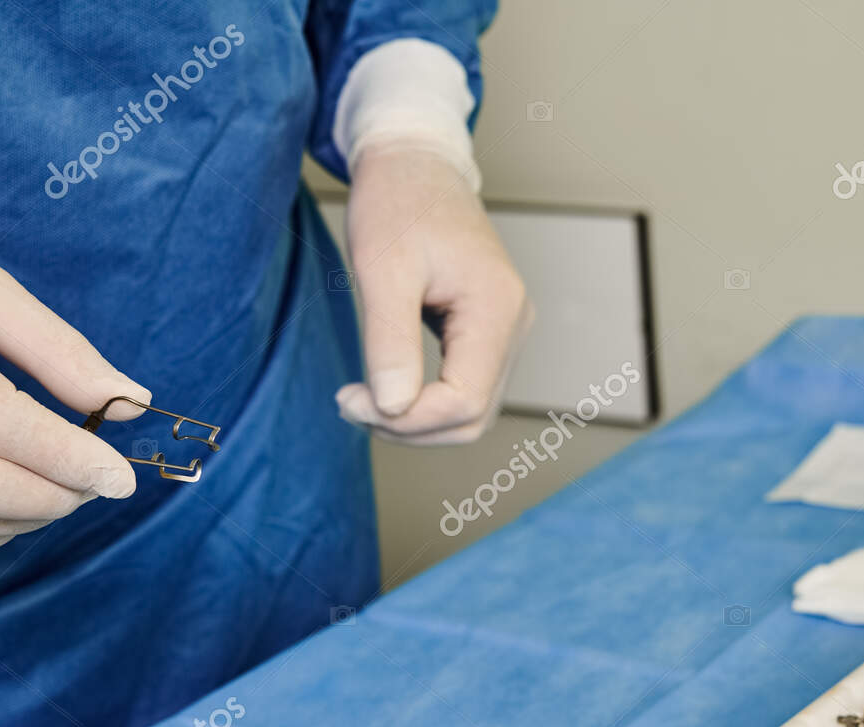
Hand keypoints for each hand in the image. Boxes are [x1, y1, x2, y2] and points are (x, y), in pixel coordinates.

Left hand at [335, 144, 531, 444]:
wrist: (416, 164)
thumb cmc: (398, 203)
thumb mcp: (382, 269)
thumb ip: (389, 343)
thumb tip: (392, 410)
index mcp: (496, 308)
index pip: (463, 402)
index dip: (406, 419)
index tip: (350, 399)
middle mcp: (514, 325)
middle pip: (471, 418)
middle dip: (409, 426)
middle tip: (351, 403)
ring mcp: (506, 331)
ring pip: (470, 412)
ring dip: (415, 420)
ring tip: (363, 397)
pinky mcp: (488, 334)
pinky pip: (464, 390)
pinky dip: (424, 402)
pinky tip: (385, 386)